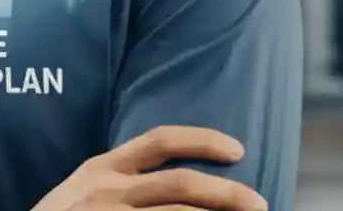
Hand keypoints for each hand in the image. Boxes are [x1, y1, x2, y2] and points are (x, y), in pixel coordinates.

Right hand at [30, 125, 267, 210]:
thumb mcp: (82, 191)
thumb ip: (120, 182)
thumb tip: (177, 188)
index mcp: (102, 168)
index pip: (159, 140)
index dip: (202, 140)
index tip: (236, 149)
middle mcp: (107, 190)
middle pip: (181, 183)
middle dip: (227, 192)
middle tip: (259, 203)